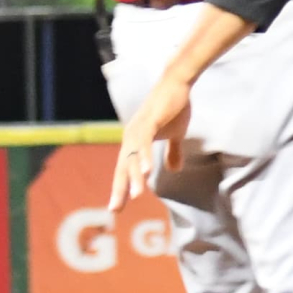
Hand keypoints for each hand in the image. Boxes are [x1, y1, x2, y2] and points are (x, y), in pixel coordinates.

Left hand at [107, 75, 195, 209]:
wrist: (177, 83)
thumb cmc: (175, 107)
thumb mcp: (175, 134)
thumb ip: (173, 152)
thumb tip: (173, 170)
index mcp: (135, 141)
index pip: (124, 169)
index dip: (121, 187)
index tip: (116, 207)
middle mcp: (131, 137)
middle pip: (122, 167)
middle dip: (119, 188)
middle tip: (115, 208)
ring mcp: (138, 129)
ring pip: (133, 158)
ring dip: (134, 177)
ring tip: (136, 196)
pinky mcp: (149, 121)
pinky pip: (144, 142)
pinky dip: (144, 157)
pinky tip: (146, 171)